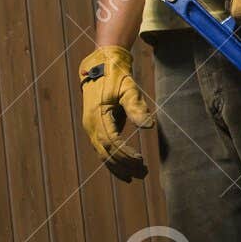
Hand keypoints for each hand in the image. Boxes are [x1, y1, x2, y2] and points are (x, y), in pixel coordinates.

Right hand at [79, 45, 154, 181]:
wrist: (101, 65)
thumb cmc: (116, 76)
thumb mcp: (129, 89)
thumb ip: (137, 107)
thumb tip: (150, 126)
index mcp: (97, 116)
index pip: (110, 142)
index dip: (125, 154)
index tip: (140, 160)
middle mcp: (91, 125)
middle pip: (106, 153)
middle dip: (124, 165)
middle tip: (143, 173)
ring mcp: (91, 128)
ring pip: (103, 155)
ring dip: (120, 167)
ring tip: (138, 176)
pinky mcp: (96, 129)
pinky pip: (104, 150)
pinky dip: (114, 162)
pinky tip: (126, 172)